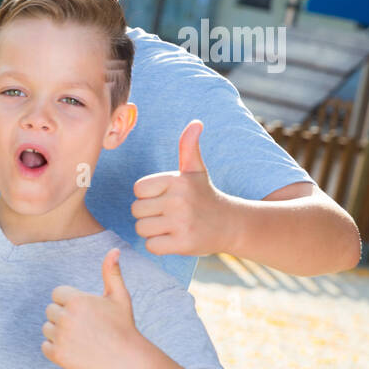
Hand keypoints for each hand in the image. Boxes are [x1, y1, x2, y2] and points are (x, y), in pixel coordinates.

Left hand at [42, 248, 139, 368]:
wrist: (128, 360)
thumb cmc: (123, 325)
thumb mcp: (119, 296)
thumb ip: (111, 272)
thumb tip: (114, 250)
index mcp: (76, 299)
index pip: (57, 294)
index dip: (71, 302)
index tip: (86, 312)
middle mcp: (65, 317)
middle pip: (50, 310)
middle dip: (64, 316)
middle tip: (85, 326)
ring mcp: (60, 337)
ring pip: (46, 328)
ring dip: (59, 332)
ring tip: (81, 338)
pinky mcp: (58, 355)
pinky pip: (45, 347)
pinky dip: (56, 348)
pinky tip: (75, 349)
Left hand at [130, 120, 229, 256]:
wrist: (231, 224)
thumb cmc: (205, 196)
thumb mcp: (196, 171)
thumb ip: (188, 147)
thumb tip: (195, 123)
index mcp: (177, 180)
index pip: (138, 190)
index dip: (148, 196)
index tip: (165, 198)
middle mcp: (179, 200)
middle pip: (136, 210)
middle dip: (148, 214)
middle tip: (169, 214)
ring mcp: (182, 222)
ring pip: (141, 228)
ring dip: (152, 231)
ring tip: (171, 226)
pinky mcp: (183, 243)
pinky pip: (151, 246)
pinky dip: (159, 246)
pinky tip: (174, 239)